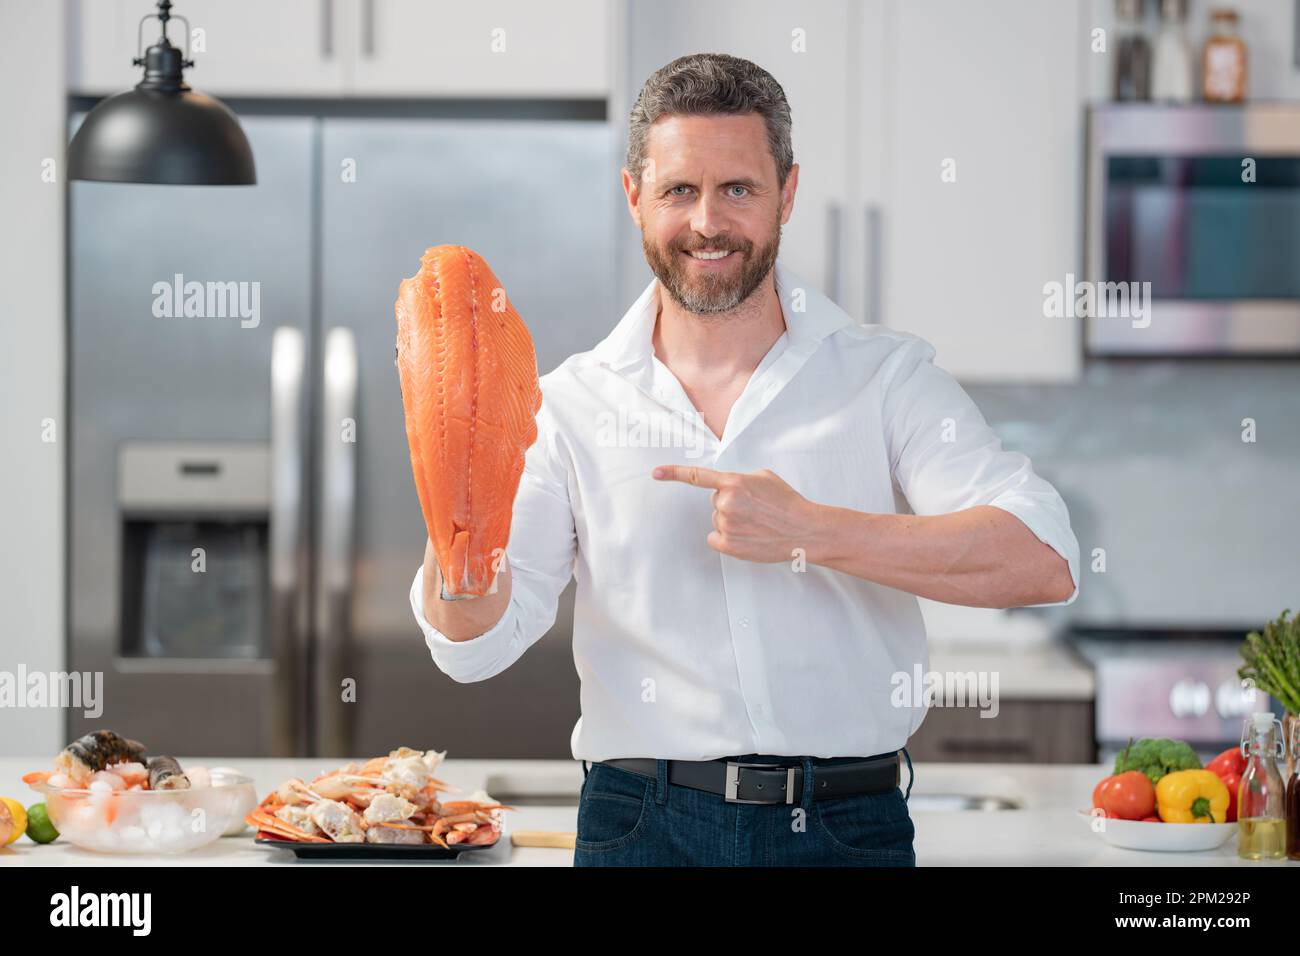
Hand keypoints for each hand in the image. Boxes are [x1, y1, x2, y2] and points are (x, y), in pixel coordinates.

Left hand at [652, 464, 826, 562]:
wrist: (804, 530)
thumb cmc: (788, 503)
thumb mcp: (764, 477)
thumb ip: (740, 478)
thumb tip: (729, 485)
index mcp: (734, 482)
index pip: (697, 477)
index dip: (674, 473)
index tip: (656, 473)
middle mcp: (727, 503)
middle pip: (715, 502)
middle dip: (731, 504)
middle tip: (754, 510)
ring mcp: (726, 525)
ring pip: (718, 520)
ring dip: (732, 521)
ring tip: (757, 524)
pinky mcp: (729, 545)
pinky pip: (716, 538)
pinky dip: (728, 538)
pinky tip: (748, 536)